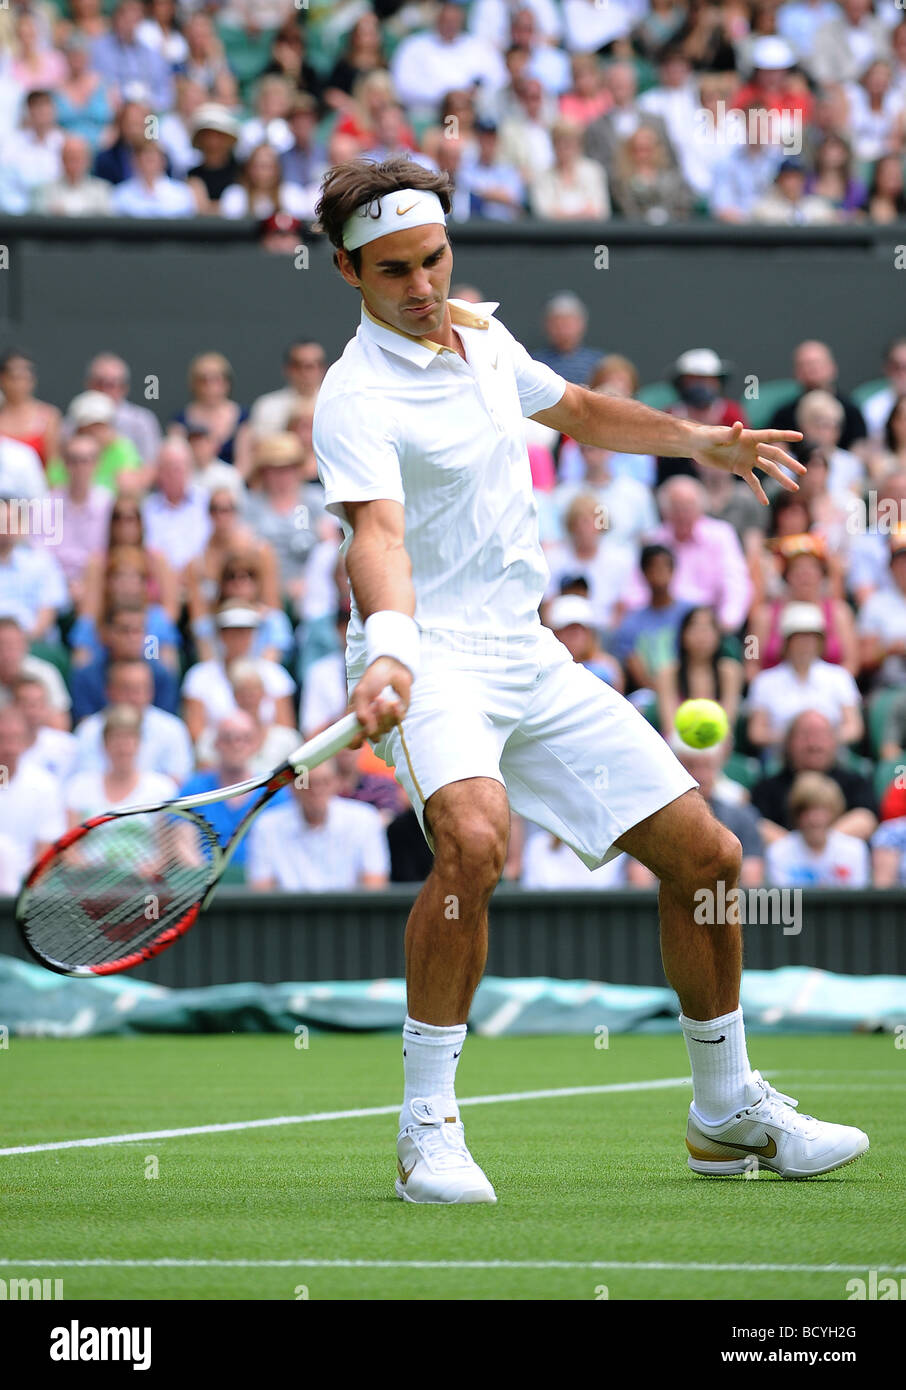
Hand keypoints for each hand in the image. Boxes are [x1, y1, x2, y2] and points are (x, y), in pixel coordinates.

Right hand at [349, 656, 411, 747]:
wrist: (392, 669)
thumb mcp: (361, 694)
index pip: (354, 740)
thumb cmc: (373, 679)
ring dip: (385, 714)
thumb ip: (362, 714)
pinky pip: (397, 722)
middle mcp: (370, 722)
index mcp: (357, 718)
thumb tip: (369, 732)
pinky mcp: (398, 716)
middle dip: (375, 722)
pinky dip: (396, 713)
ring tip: (383, 699)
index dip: (355, 742)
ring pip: (385, 729)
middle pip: (372, 736)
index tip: (360, 736)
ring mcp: (385, 720)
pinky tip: (395, 702)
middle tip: (375, 705)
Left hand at [691, 421, 805, 504]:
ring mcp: (747, 459)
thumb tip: (738, 426)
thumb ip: (728, 434)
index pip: (771, 436)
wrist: (696, 446)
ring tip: (794, 488)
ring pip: (768, 469)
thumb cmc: (705, 436)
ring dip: (781, 478)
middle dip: (789, 464)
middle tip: (803, 472)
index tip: (801, 437)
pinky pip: (752, 481)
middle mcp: (752, 448)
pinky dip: (758, 491)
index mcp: (749, 436)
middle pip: (775, 456)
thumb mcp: (715, 436)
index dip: (785, 436)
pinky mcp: (740, 469)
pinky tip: (765, 502)